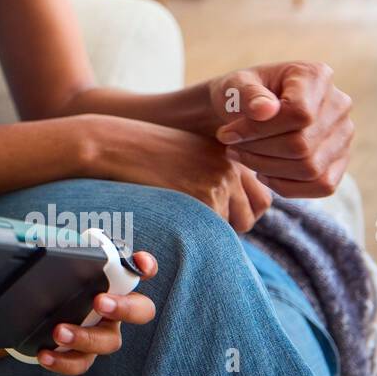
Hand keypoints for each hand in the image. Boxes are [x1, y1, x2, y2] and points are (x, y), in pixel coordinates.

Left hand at [36, 251, 157, 374]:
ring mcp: (102, 333)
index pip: (138, 271)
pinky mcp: (83, 354)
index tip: (142, 264)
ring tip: (59, 331)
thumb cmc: (53, 282)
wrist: (30, 311)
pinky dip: (63, 361)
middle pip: (140, 310)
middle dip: (124, 306)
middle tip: (100, 301)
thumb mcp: (56, 265)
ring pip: (108, 341)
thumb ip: (60, 252)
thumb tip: (45, 238)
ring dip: (85, 337)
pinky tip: (45, 354)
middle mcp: (116, 309)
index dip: (146, 267)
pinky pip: (81, 362)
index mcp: (113, 282)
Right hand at [94, 116, 272, 231]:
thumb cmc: (141, 154)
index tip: (220, 216)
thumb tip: (235, 215)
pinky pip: (214, 230)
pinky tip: (174, 216)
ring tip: (183, 217)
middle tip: (199, 221)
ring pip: (235, 226)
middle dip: (231, 226)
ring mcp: (219, 180)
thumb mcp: (187, 156)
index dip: (243, 213)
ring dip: (214, 230)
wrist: (115, 143)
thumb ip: (212, 177)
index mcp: (229, 155)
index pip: (261, 198)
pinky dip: (196, 232)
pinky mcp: (203, 195)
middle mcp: (231, 166)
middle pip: (252, 215)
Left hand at [207, 62, 353, 197]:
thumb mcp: (233, 87)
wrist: (248, 110)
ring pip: (310, 168)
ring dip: (267, 168)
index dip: (259, 130)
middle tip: (231, 146)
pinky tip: (263, 172)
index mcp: (316, 76)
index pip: (299, 114)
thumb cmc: (240, 95)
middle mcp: (339, 104)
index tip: (227, 133)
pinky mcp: (341, 160)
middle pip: (302, 145)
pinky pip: (321, 185)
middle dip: (258, 150)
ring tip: (242, 156)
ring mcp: (344, 134)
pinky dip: (286, 186)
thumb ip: (247, 94)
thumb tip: (266, 109)